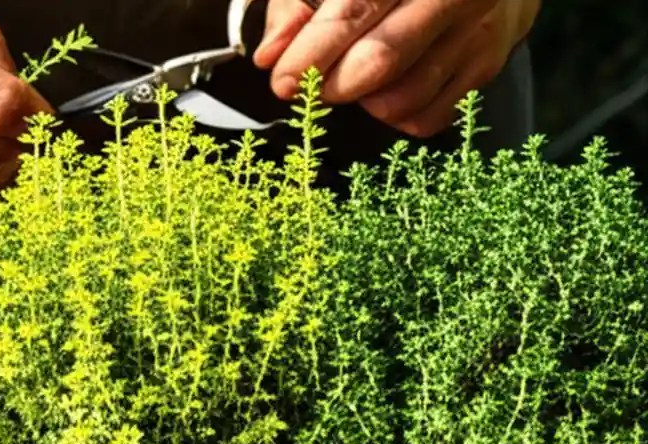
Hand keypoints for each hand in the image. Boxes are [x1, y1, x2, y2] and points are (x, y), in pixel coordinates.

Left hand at [253, 0, 539, 136]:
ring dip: (363, 102)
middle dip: (333, 85)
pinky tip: (389, 88)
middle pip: (379, 61)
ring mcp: (476, 30)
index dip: (309, 54)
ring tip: (356, 78)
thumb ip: (296, 7)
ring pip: (401, 98)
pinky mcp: (487, 64)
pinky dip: (395, 115)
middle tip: (314, 86)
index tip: (283, 80)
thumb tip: (272, 55)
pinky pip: (427, 118)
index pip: (351, 13)